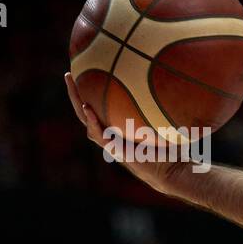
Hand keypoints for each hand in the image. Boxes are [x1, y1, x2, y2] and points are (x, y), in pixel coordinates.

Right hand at [63, 72, 175, 188]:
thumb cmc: (173, 147)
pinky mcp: (116, 151)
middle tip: (68, 75)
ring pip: (86, 122)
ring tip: (71, 85)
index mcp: (120, 128)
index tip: (84, 73)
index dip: (90, 93)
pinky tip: (88, 108)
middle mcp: (113, 135)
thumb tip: (169, 82)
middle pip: (86, 111)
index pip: (99, 108)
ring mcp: (112, 143)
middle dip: (75, 93)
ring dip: (77, 103)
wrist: (174, 171)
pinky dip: (93, 122)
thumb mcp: (164, 123)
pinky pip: (99, 135)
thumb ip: (161, 107)